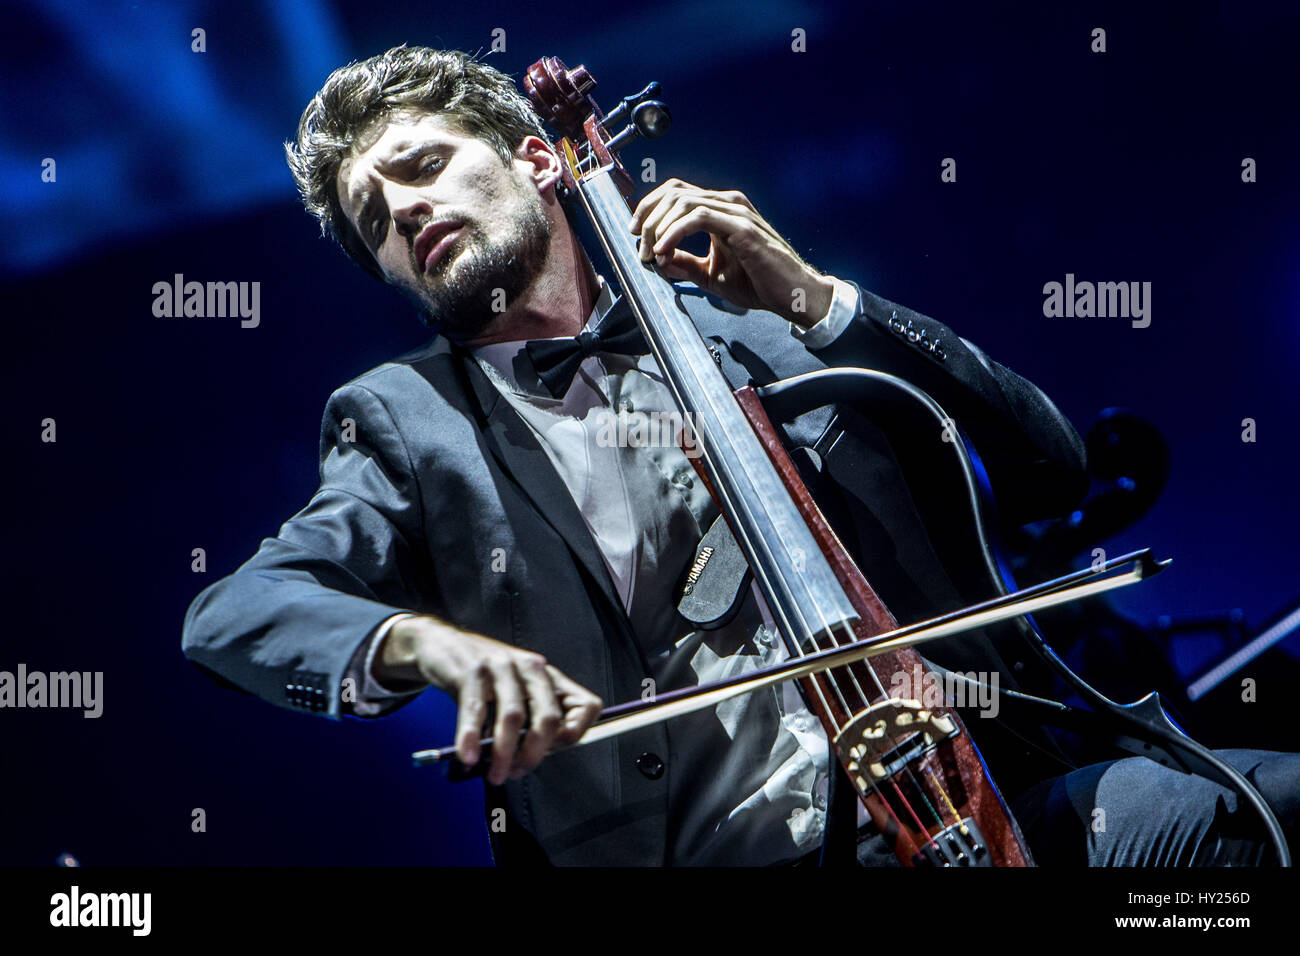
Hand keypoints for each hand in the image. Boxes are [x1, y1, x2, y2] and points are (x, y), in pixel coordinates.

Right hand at [375, 615, 602, 784]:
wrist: (440, 644)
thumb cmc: (483, 676)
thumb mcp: (515, 691)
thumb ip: (528, 720)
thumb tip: (531, 759)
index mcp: (548, 677)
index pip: (585, 705)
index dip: (577, 733)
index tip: (554, 754)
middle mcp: (531, 669)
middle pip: (549, 717)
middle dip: (534, 754)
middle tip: (517, 773)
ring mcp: (502, 667)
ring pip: (514, 717)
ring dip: (504, 753)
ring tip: (494, 774)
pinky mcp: (473, 670)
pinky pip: (476, 710)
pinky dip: (471, 738)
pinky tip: (467, 756)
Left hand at [628, 178, 834, 325]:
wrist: (793, 295)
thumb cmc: (761, 284)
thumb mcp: (711, 275)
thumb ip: (686, 264)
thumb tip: (659, 259)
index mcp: (720, 211)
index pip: (677, 194)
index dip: (650, 208)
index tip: (636, 234)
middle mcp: (727, 205)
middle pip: (675, 192)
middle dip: (649, 217)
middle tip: (640, 246)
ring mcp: (735, 212)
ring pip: (683, 202)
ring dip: (659, 227)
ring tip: (652, 252)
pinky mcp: (741, 227)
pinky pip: (698, 218)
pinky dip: (675, 233)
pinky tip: (665, 251)